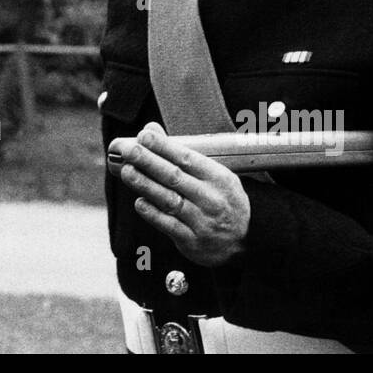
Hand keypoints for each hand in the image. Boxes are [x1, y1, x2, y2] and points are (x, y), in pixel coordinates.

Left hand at [110, 121, 250, 266]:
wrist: (244, 240)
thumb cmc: (224, 200)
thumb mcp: (214, 174)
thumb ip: (182, 154)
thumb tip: (151, 131)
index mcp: (219, 178)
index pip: (188, 158)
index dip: (164, 146)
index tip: (144, 136)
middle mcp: (211, 199)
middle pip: (175, 177)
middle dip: (149, 162)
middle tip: (129, 150)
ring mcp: (202, 221)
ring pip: (169, 200)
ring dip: (145, 185)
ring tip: (127, 171)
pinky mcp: (192, 241)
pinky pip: (169, 225)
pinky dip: (152, 213)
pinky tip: (139, 202)